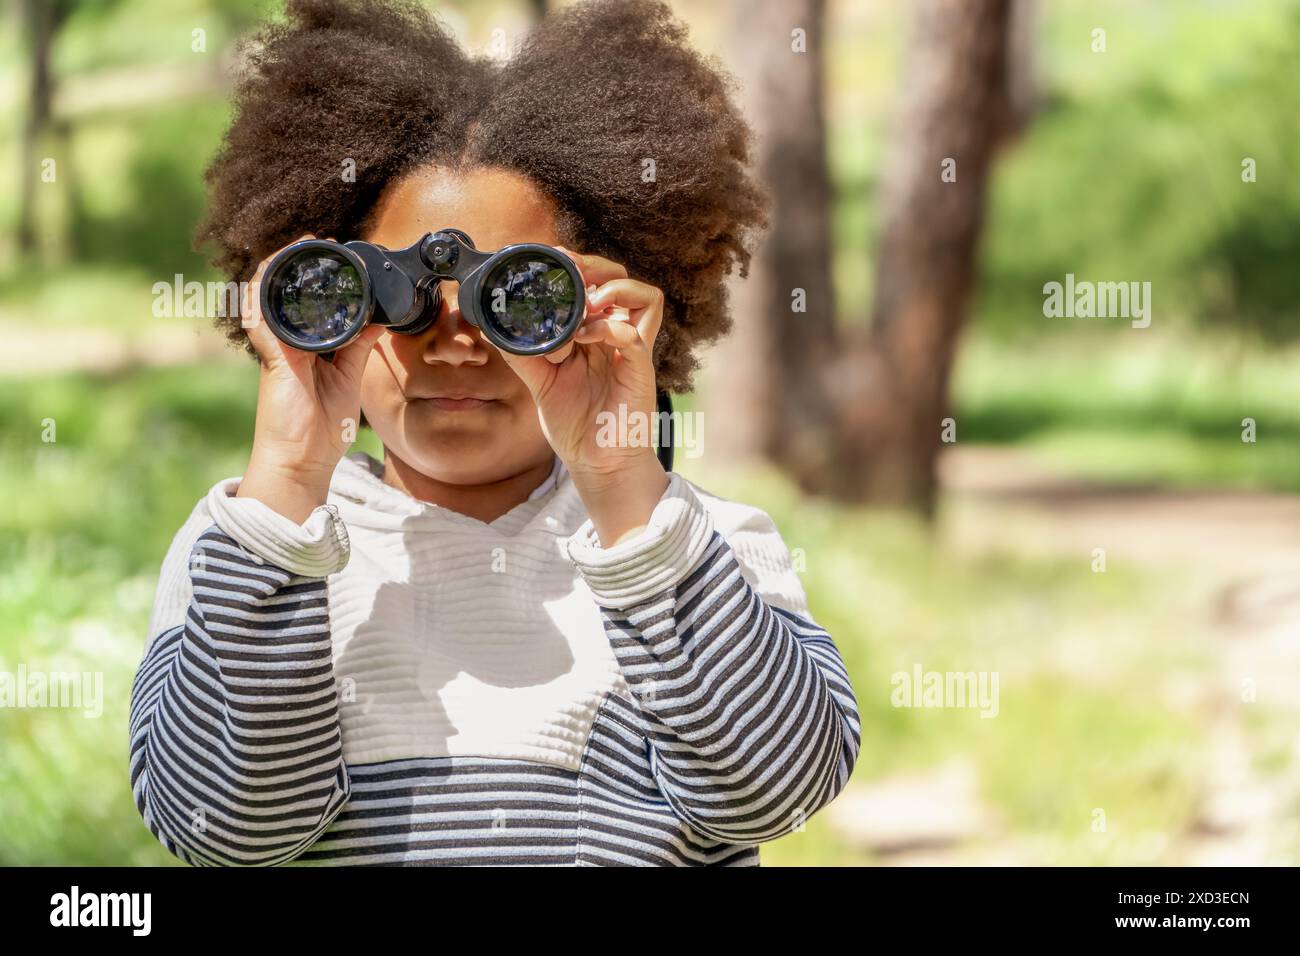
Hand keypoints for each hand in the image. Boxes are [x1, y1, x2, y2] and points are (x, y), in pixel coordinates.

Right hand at [235, 234, 385, 521]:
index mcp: (304, 345)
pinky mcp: (271, 357)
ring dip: (280, 267)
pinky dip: (266, 292)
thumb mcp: (349, 375)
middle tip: (320, 241)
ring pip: (265, 295)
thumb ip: (359, 344)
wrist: (304, 459)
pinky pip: (260, 317)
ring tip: (301, 245)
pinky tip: (276, 270)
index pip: (306, 301)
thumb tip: (380, 317)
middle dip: (297, 261)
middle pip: (283, 291)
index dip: (317, 275)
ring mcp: (275, 348)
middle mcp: (286, 341)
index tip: (338, 254)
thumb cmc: (321, 426)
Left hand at [489, 248, 668, 544]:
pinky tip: (586, 336)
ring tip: (584, 303)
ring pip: (643, 295)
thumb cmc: (576, 423)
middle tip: (566, 269)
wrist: (597, 463)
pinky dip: (610, 326)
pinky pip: (636, 333)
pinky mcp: (640, 369)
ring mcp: (632, 350)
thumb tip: (494, 326)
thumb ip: (522, 353)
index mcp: (596, 332)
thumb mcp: (539, 382)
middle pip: (619, 278)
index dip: (575, 265)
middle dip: (592, 266)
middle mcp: (617, 334)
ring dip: (610, 289)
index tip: (549, 260)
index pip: (594, 282)